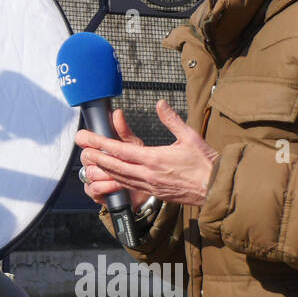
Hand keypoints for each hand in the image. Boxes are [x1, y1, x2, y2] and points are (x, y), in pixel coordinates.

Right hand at [73, 108, 149, 208]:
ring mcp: (93, 178)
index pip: (82, 139)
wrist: (146, 188)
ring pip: (89, 173)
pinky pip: (94, 189)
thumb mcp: (133, 146)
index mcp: (99, 148)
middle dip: (98, 158)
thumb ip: (123, 131)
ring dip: (104, 174)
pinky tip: (117, 185)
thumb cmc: (138, 164)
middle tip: (112, 158)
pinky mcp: (96, 193)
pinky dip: (106, 186)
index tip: (87, 137)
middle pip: (85, 156)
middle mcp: (93, 162)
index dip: (84, 138)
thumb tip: (117, 114)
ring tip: (119, 174)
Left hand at [74, 99, 218, 206]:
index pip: (120, 150)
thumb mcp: (190, 136)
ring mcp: (150, 186)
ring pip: (120, 177)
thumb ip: (172, 120)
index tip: (87, 138)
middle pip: (114, 165)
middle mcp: (148, 174)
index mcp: (154, 158)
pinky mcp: (154, 193)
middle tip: (81, 149)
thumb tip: (160, 103)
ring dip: (103, 169)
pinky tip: (110, 176)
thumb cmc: (205, 163)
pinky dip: (117, 180)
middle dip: (96, 157)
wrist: (216, 189)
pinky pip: (130, 186)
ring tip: (90, 162)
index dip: (101, 144)